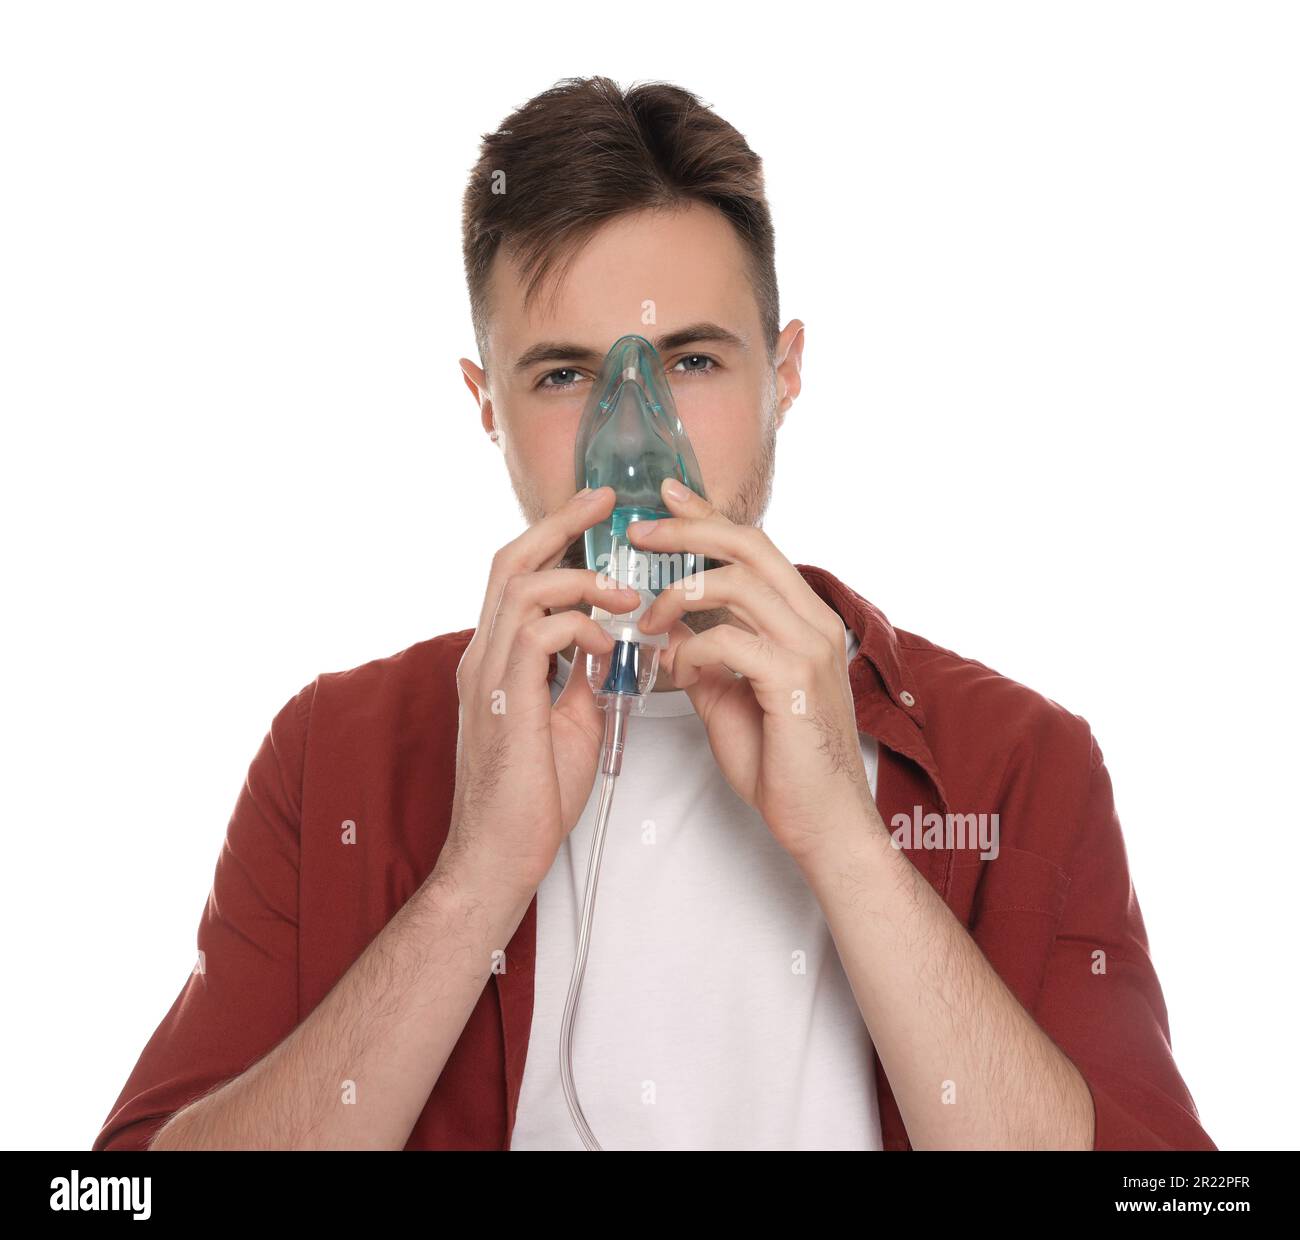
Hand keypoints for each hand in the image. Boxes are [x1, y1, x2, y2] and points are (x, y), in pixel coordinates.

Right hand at [442, 486, 640, 895]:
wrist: (502, 854)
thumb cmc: (533, 796)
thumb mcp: (569, 720)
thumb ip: (581, 677)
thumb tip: (609, 645)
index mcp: (496, 657)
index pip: (519, 576)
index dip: (554, 537)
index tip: (594, 510)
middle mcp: (483, 654)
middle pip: (512, 561)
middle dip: (560, 524)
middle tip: (605, 502)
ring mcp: (487, 673)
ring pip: (523, 586)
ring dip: (582, 581)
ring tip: (627, 597)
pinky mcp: (504, 697)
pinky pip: (540, 633)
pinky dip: (582, 628)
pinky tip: (609, 650)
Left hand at [629, 478, 881, 866]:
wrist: (822, 823)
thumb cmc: (782, 765)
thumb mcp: (729, 698)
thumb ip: (704, 657)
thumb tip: (671, 630)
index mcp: (803, 620)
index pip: (754, 549)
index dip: (709, 517)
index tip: (668, 497)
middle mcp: (814, 622)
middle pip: (749, 545)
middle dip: (689, 529)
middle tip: (641, 531)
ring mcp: (809, 647)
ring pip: (737, 582)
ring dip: (678, 593)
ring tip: (649, 619)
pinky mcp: (794, 679)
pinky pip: (729, 639)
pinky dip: (690, 649)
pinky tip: (675, 671)